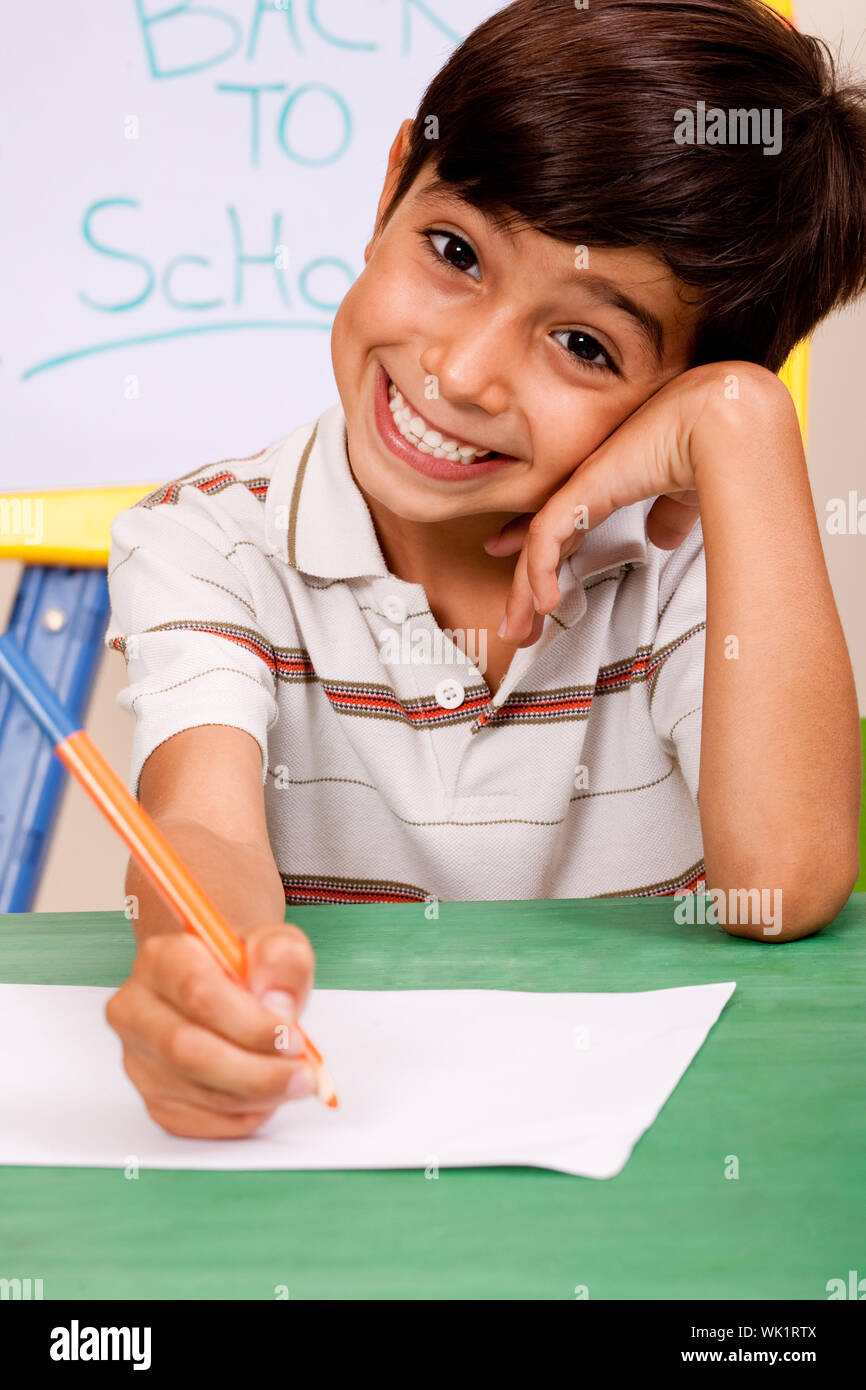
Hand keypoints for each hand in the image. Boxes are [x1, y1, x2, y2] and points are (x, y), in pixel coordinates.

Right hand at [106, 921, 316, 1137]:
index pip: (199, 994)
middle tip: (301, 1075)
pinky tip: (264, 1096)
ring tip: (291, 1081)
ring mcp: (140, 1057)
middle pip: (189, 1051)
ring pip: (195, 1091)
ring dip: (255, 1096)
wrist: (227, 985)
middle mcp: (137, 1008)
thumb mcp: (276, 945)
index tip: (293, 1039)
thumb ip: (281, 959)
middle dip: (255, 1072)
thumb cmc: (248, 967)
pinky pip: (197, 1121)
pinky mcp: (152, 1096)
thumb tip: (275, 1004)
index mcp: (162, 958)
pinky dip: (241, 1116)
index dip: (250, 1025)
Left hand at [486, 364, 725, 646]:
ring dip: (523, 592)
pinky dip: (540, 573)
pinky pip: (547, 537)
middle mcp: (590, 481)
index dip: (542, 555)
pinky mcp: (583, 489)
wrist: (721, 418)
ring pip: (537, 544)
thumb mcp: (686, 493)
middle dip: (524, 585)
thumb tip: (662, 538)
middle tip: (516, 625)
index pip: (563, 522)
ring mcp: (583, 484)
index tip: (531, 587)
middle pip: (543, 539)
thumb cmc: (713, 443)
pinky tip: (543, 605)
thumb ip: (670, 514)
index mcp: (611, 481)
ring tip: (517, 632)